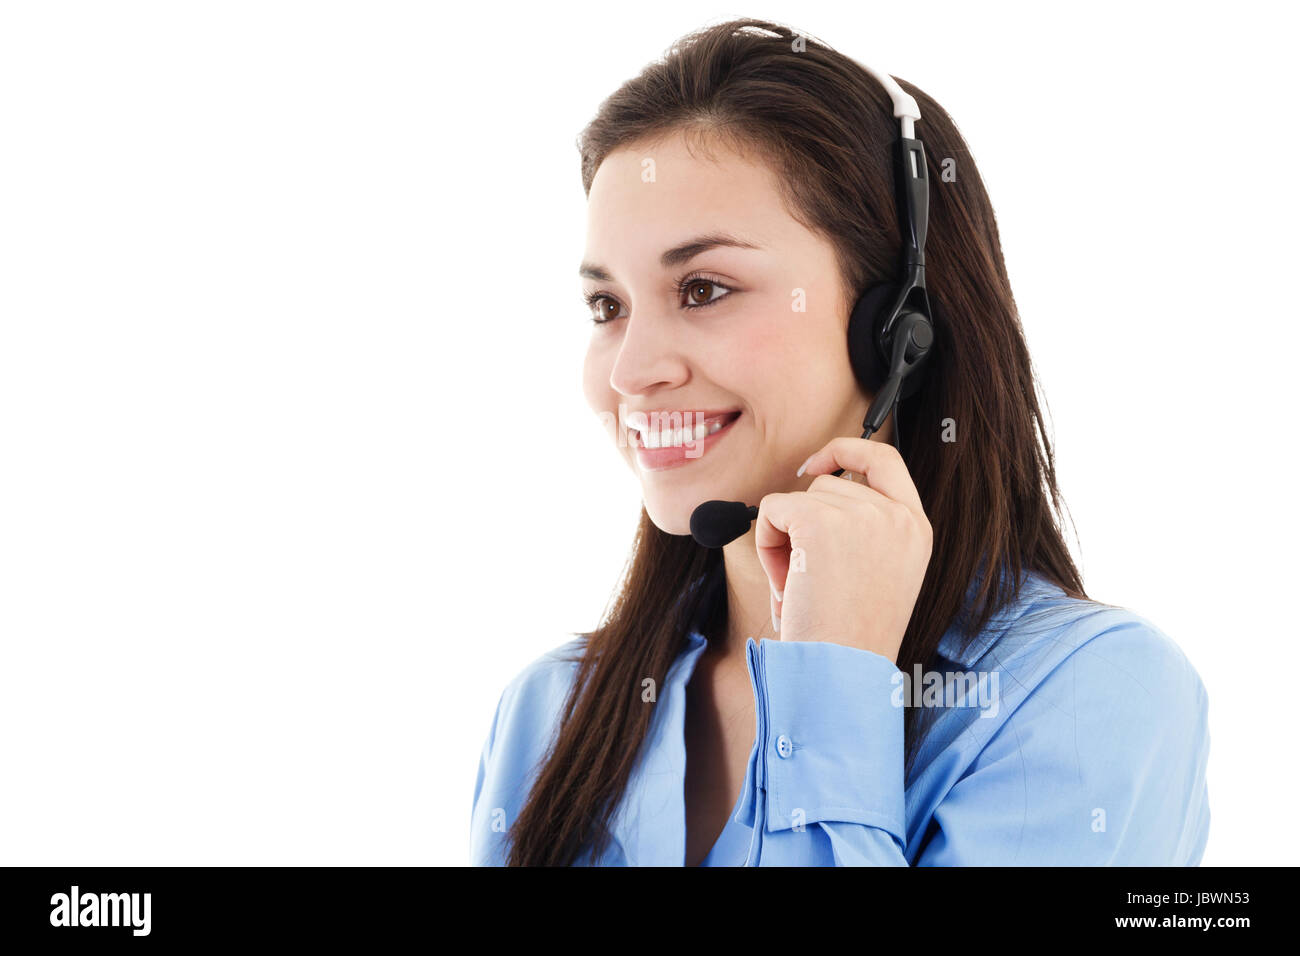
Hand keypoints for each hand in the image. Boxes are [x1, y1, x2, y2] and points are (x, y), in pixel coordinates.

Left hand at [755, 436, 932, 663]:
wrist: (842, 671)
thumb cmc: (850, 638)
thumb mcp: (877, 576)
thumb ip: (863, 530)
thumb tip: (811, 492)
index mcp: (916, 528)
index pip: (885, 460)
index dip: (847, 452)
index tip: (815, 466)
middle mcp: (895, 516)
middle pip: (827, 487)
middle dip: (804, 526)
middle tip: (809, 581)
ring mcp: (860, 514)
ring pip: (796, 500)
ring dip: (785, 540)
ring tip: (803, 589)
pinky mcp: (819, 521)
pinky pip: (771, 510)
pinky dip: (767, 545)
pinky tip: (788, 585)